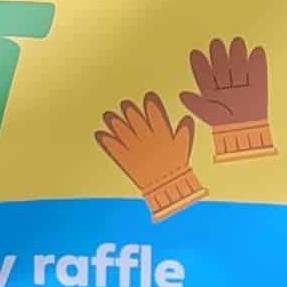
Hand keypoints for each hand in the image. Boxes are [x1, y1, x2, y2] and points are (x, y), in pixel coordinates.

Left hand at [91, 93, 206, 220]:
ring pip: (124, 133)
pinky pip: (116, 149)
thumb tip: (186, 119)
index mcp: (162, 136)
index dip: (151, 106)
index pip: (156, 117)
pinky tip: (100, 135)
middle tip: (124, 104)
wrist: (169, 188)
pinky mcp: (127, 161)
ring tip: (109, 116)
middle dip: (130, 112)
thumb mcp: (184, 148)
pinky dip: (108, 142)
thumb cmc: (178, 169)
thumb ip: (183, 132)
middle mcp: (148, 141)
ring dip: (116, 124)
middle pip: (137, 123)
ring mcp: (136, 150)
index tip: (148, 98)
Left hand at [176, 37, 273, 160]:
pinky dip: (258, 64)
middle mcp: (227, 87)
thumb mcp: (207, 115)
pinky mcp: (257, 89)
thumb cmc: (224, 127)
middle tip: (216, 43)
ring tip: (236, 43)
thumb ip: (195, 104)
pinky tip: (256, 52)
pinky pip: (258, 75)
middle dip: (219, 56)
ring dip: (238, 56)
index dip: (200, 65)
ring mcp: (242, 87)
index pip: (205, 76)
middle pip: (222, 68)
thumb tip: (182, 95)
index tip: (195, 53)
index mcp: (213, 92)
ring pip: (239, 68)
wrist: (244, 136)